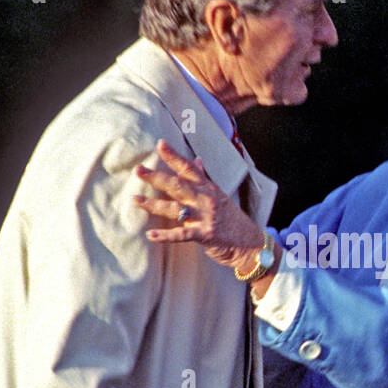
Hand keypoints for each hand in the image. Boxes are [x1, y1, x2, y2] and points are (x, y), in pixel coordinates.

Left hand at [134, 139, 263, 272]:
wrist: (250, 243)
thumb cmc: (232, 220)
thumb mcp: (220, 196)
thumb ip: (204, 179)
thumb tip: (196, 161)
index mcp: (208, 188)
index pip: (189, 168)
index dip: (174, 156)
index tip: (159, 144)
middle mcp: (206, 199)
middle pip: (178, 185)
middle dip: (157, 177)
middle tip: (138, 170)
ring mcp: (206, 217)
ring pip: (175, 208)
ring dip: (154, 205)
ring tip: (136, 200)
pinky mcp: (205, 235)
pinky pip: (182, 234)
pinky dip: (165, 235)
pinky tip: (150, 235)